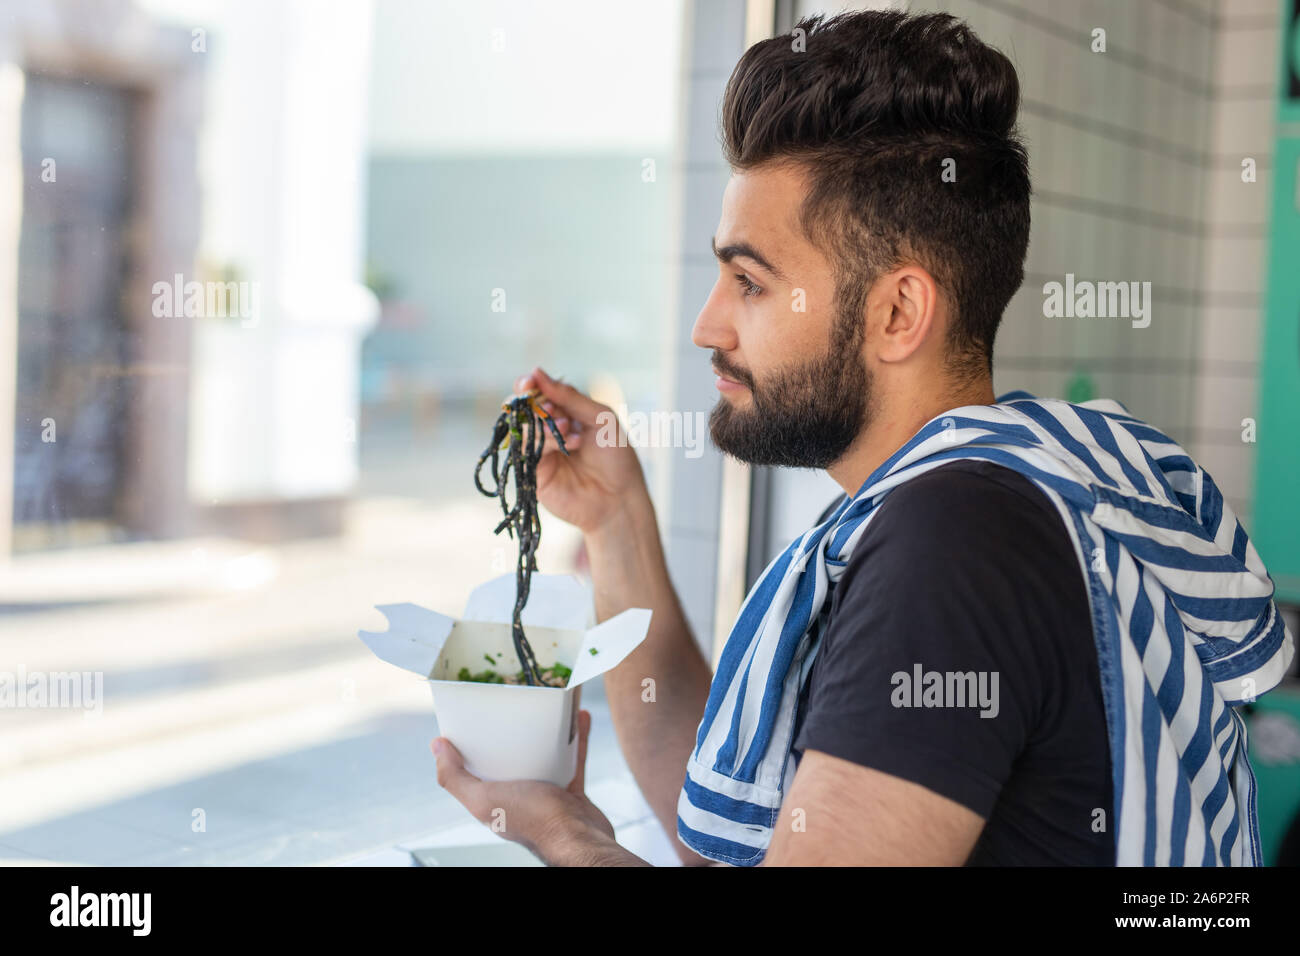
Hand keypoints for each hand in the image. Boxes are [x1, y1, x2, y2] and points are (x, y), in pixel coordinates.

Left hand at [432, 709, 623, 865]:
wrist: (579, 839)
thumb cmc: (534, 823)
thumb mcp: (483, 799)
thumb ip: (455, 778)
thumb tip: (436, 747)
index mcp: (491, 799)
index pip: (474, 768)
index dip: (470, 743)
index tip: (473, 715)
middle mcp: (516, 796)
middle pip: (510, 757)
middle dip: (511, 732)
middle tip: (515, 704)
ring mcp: (545, 793)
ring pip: (543, 754)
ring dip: (547, 731)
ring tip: (548, 707)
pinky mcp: (570, 790)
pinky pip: (572, 757)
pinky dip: (576, 738)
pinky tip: (578, 717)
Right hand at [514, 367, 651, 535]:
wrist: (620, 498)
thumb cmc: (616, 456)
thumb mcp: (599, 417)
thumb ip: (569, 396)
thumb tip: (537, 372)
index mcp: (565, 414)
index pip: (539, 393)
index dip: (530, 384)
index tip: (529, 381)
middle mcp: (549, 431)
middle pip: (525, 409)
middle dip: (534, 404)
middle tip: (551, 409)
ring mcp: (540, 452)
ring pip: (526, 428)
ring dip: (545, 424)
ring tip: (568, 428)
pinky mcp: (535, 473)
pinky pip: (529, 449)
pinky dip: (547, 441)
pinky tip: (569, 444)